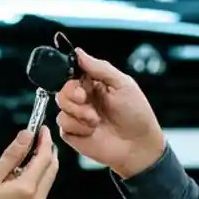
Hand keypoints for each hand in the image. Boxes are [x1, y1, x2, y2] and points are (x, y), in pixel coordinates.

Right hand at [0, 126, 58, 198]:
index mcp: (27, 188)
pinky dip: (38, 180)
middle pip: (52, 169)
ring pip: (48, 181)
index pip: (44, 157)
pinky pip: (41, 193)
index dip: (45, 140)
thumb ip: (12, 155)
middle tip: (39, 138)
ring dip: (43, 166)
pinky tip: (22, 178)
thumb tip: (27, 136)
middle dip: (48, 151)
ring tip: (28, 155)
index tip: (42, 129)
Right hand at [55, 48, 165, 178]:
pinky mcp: (73, 134)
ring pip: (60, 107)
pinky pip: (62, 125)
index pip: (72, 72)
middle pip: (62, 89)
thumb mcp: (123, 84)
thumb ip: (99, 67)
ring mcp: (77, 116)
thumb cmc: (137, 114)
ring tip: (96, 120)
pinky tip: (92, 131)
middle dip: (73, 94)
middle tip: (85, 99)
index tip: (78, 80)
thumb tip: (79, 52)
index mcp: (94, 83)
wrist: (138, 145)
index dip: (70, 73)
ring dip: (78, 113)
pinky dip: (78, 127)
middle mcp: (84, 99)